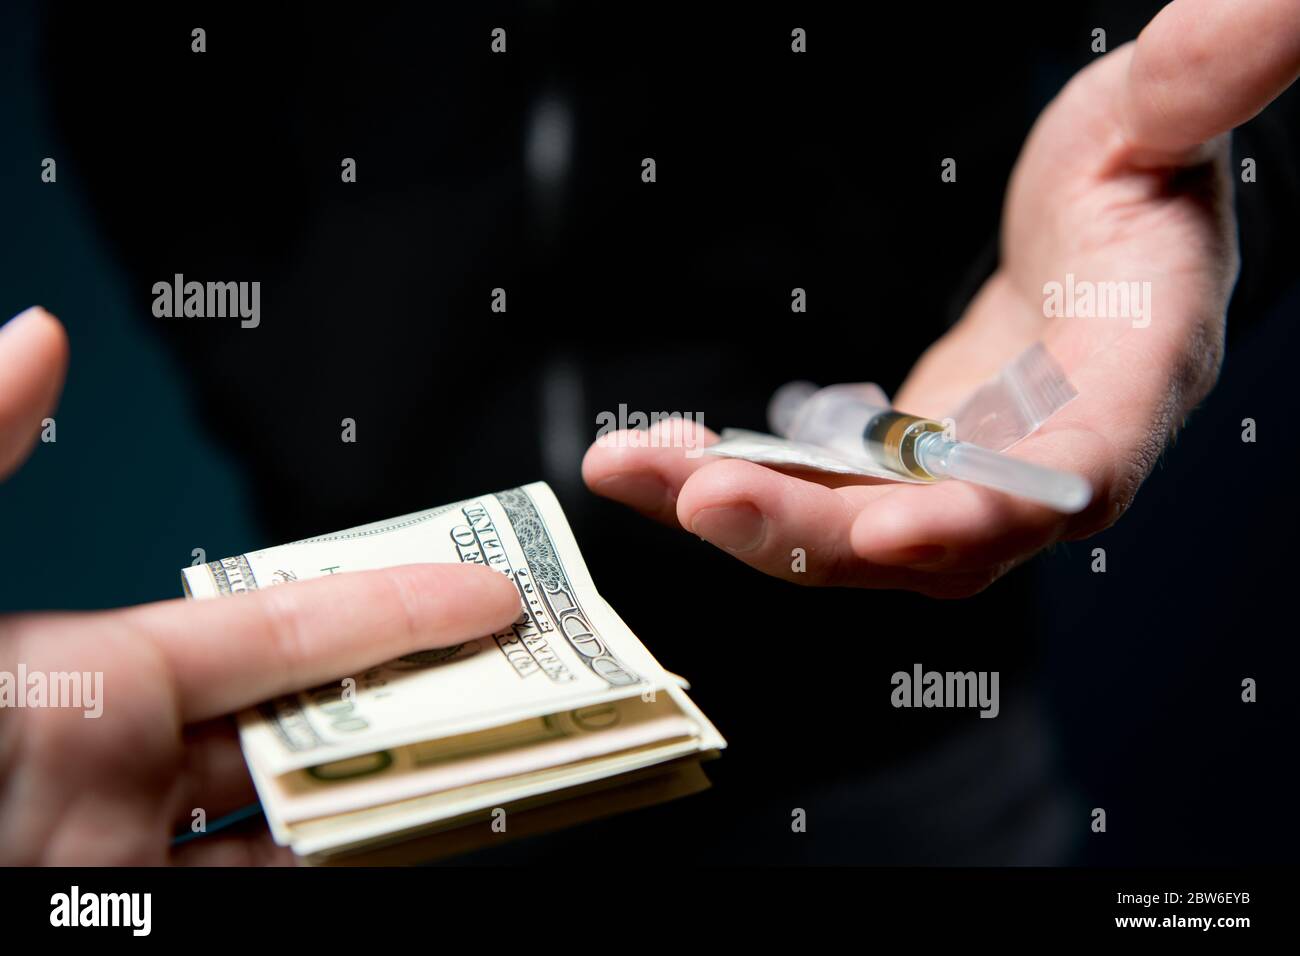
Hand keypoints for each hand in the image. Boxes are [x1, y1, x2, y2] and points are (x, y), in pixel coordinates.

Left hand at [0, 308, 520, 863]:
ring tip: (522, 769)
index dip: (397, 604)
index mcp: (92, 679)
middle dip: (430, 702)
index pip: (285, 630)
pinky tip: (445, 837)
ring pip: (315, 825)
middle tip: (542, 683)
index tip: (494, 590)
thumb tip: (40, 333)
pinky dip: (369, 865)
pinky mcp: (150, 928)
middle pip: (324, 730)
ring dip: (417, 798)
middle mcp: (131, 770)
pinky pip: (287, 891)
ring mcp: (143, 857)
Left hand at [584, 0, 1299, 596]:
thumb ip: (1197, 88)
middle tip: (705, 498)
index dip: (985, 512)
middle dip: (816, 530)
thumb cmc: (1135, 192)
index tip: (895, 526)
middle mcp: (1032, 467)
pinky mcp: (889, 473)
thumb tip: (1265, 4)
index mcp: (1123, 393)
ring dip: (740, 516)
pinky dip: (724, 485)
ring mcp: (951, 481)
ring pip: (845, 535)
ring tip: (630, 473)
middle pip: (927, 539)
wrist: (1090, 258)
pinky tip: (641, 462)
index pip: (1066, 479)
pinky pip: (805, 498)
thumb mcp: (1158, 128)